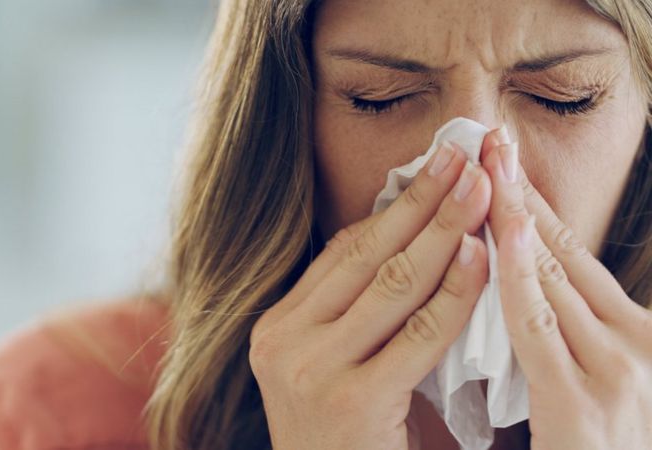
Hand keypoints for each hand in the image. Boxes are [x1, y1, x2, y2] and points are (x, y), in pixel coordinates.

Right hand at [249, 141, 491, 449]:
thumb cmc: (342, 435)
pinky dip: (454, 293)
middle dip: (421, 202)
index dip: (391, 207)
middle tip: (461, 159)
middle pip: (366, 256)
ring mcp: (312, 370)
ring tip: (480, 192)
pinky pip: (418, 333)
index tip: (431, 170)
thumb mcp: (330, 364)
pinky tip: (479, 258)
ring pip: (393, 284)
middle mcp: (284, 341)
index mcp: (276, 327)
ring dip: (444, 232)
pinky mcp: (352, 401)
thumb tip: (410, 239)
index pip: (340, 253)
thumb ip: (354, 311)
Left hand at [480, 127, 651, 449]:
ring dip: (513, 214)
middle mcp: (639, 343)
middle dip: (521, 193)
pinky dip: (515, 275)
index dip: (538, 206)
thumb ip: (565, 333)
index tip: (506, 163)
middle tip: (489, 140)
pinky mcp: (582, 406)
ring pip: (550, 277)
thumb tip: (523, 279)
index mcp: (639, 334)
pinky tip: (495, 232)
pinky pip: (536, 327)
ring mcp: (617, 372)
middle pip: (564, 253)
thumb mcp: (592, 379)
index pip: (576, 256)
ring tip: (486, 162)